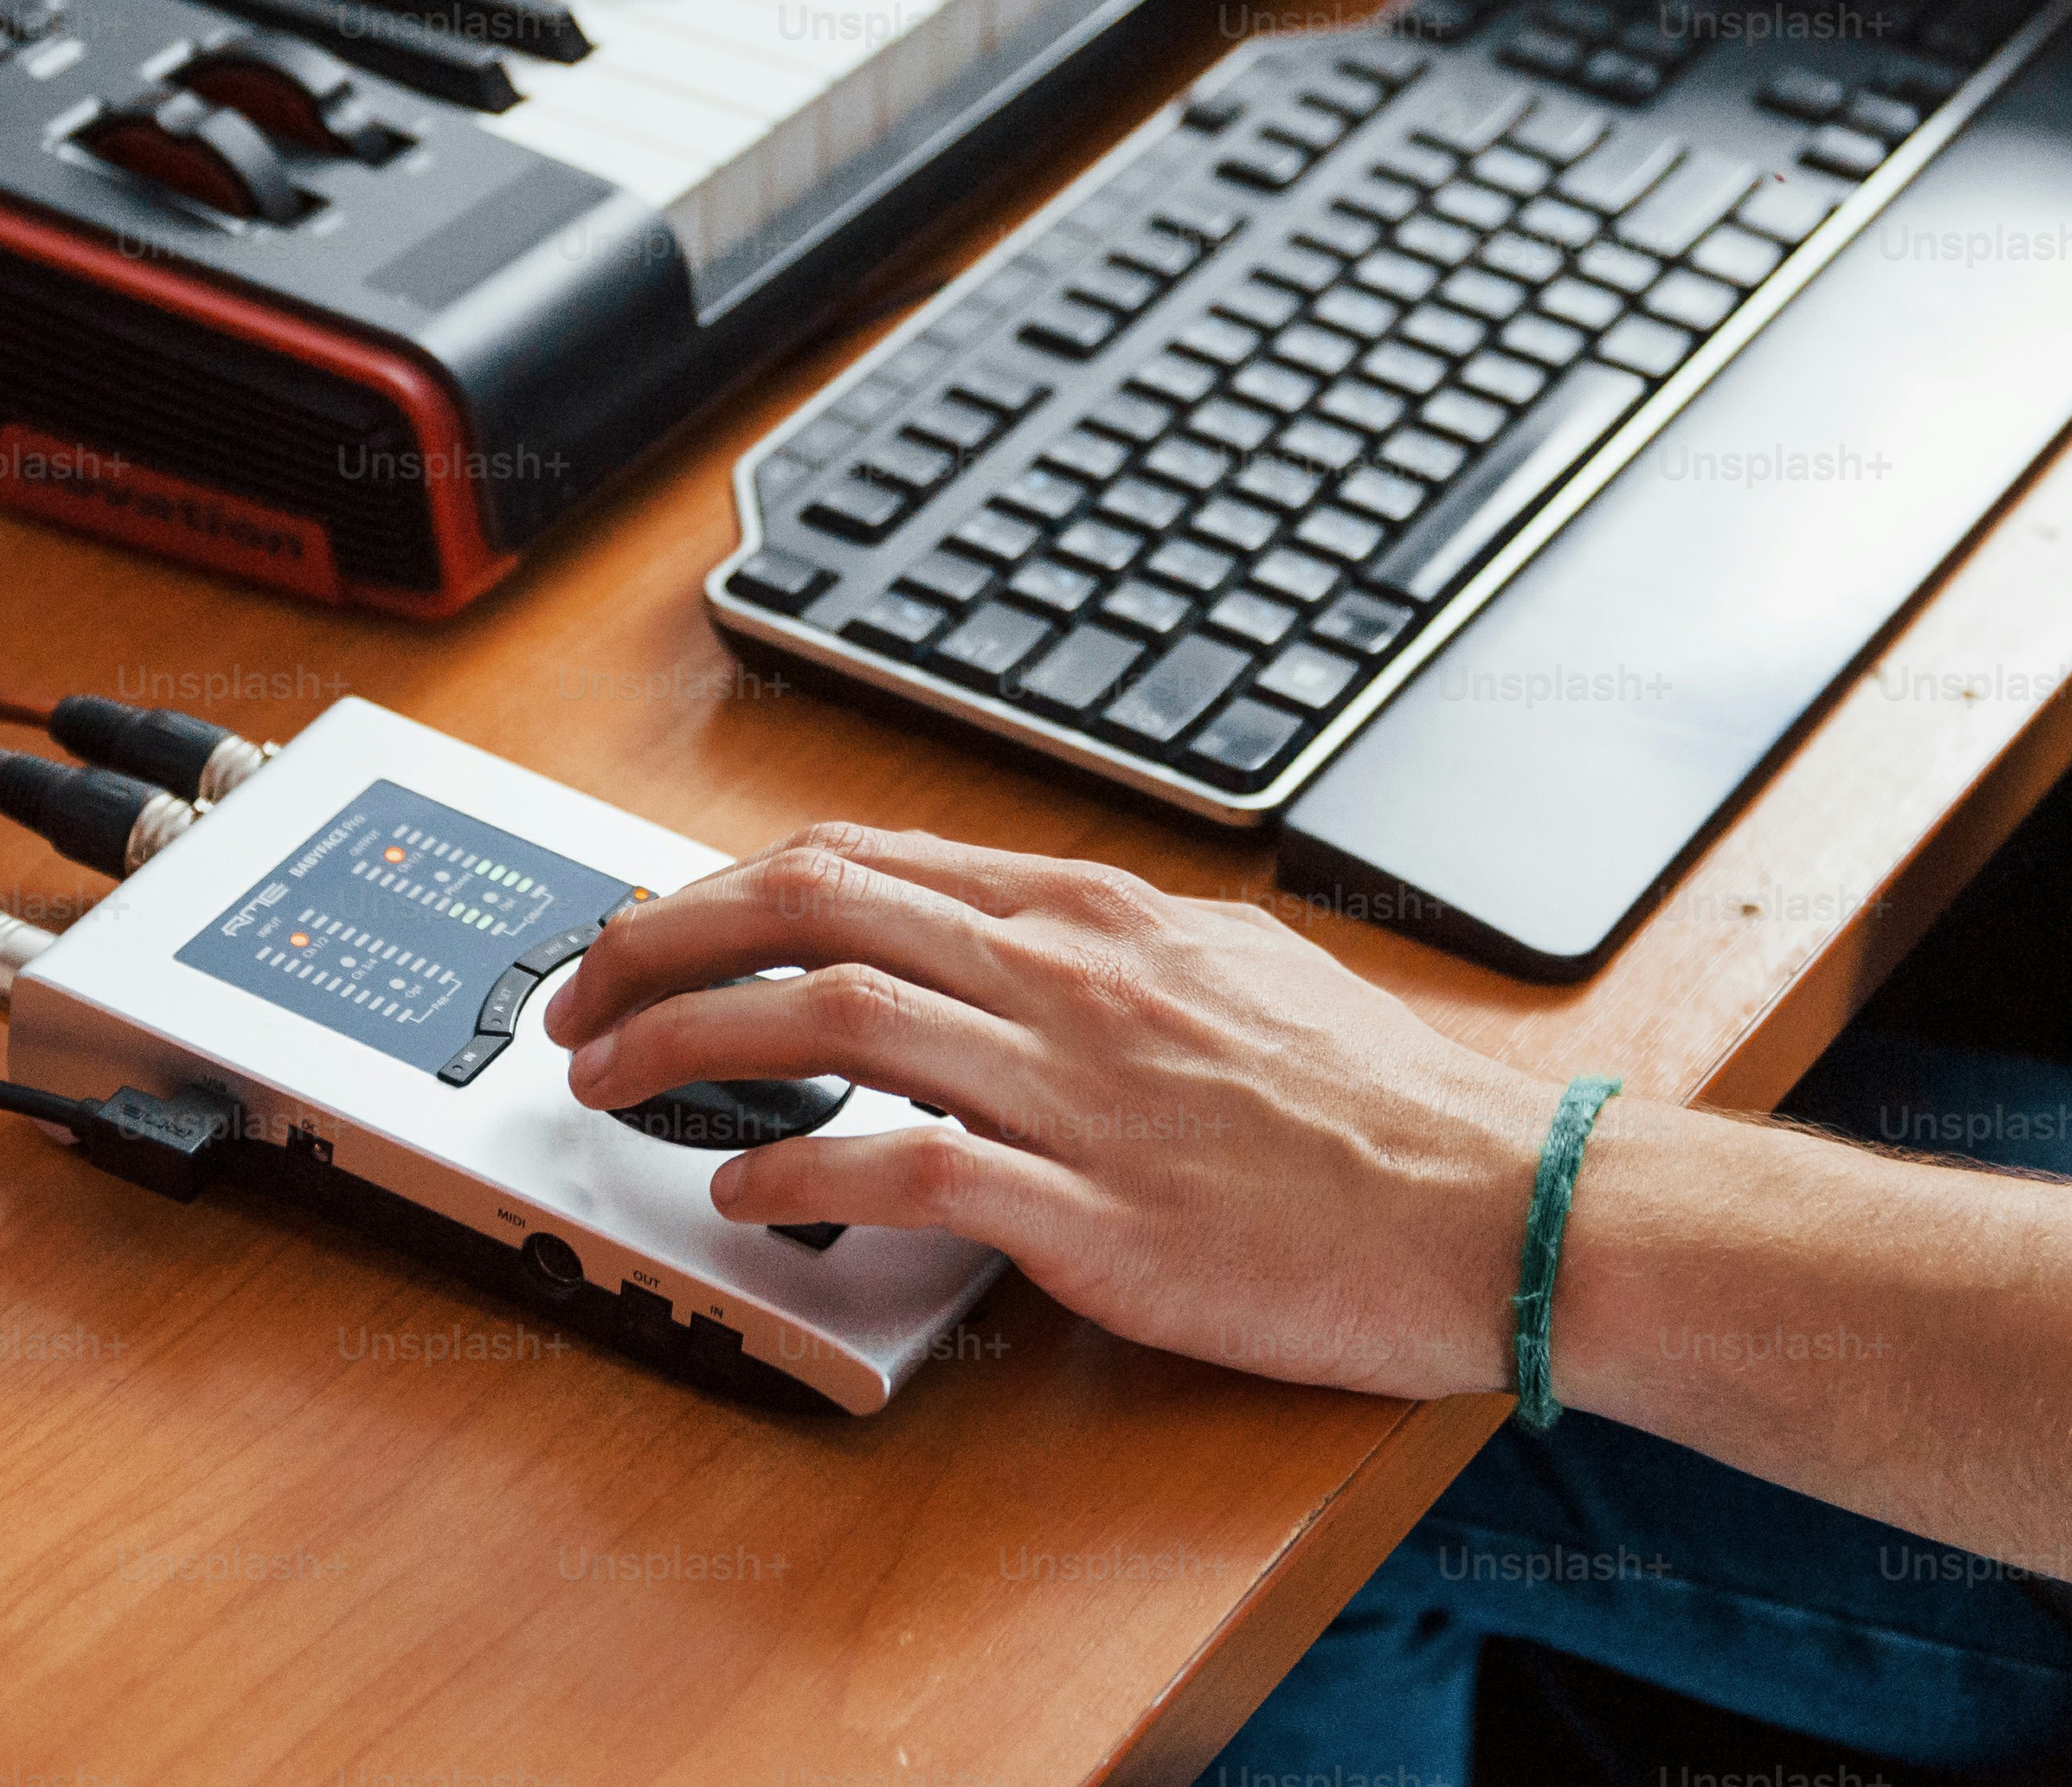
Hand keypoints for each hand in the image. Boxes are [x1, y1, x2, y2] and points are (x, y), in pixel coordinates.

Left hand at [542, 823, 1562, 1398]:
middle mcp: (1065, 976)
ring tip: (609, 1082)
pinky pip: (908, 1167)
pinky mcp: (1091, 1210)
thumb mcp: (1232, 973)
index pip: (861, 860)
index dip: (724, 889)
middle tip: (577, 997)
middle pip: (810, 907)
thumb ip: (1108, 957)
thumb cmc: (1378, 1110)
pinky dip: (802, 1170)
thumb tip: (1011, 954)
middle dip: (661, 942)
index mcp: (1091, 914)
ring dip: (687, 1044)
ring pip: (828, 1017)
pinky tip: (743, 1192)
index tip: (652, 931)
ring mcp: (1072, 1090)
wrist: (1494, 1203)